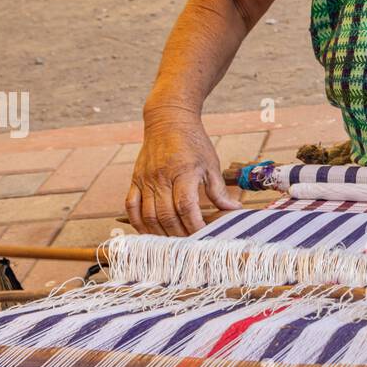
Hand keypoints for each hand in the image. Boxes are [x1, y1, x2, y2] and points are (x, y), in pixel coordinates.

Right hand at [126, 109, 241, 235]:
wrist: (167, 120)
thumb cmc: (193, 142)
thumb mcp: (211, 164)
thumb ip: (219, 191)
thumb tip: (234, 211)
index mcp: (183, 172)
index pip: (186, 206)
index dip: (195, 225)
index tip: (204, 237)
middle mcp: (161, 177)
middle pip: (166, 215)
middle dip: (179, 235)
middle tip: (190, 246)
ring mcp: (145, 179)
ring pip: (148, 215)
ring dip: (159, 234)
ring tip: (172, 244)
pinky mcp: (135, 180)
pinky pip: (131, 206)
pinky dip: (138, 223)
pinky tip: (149, 233)